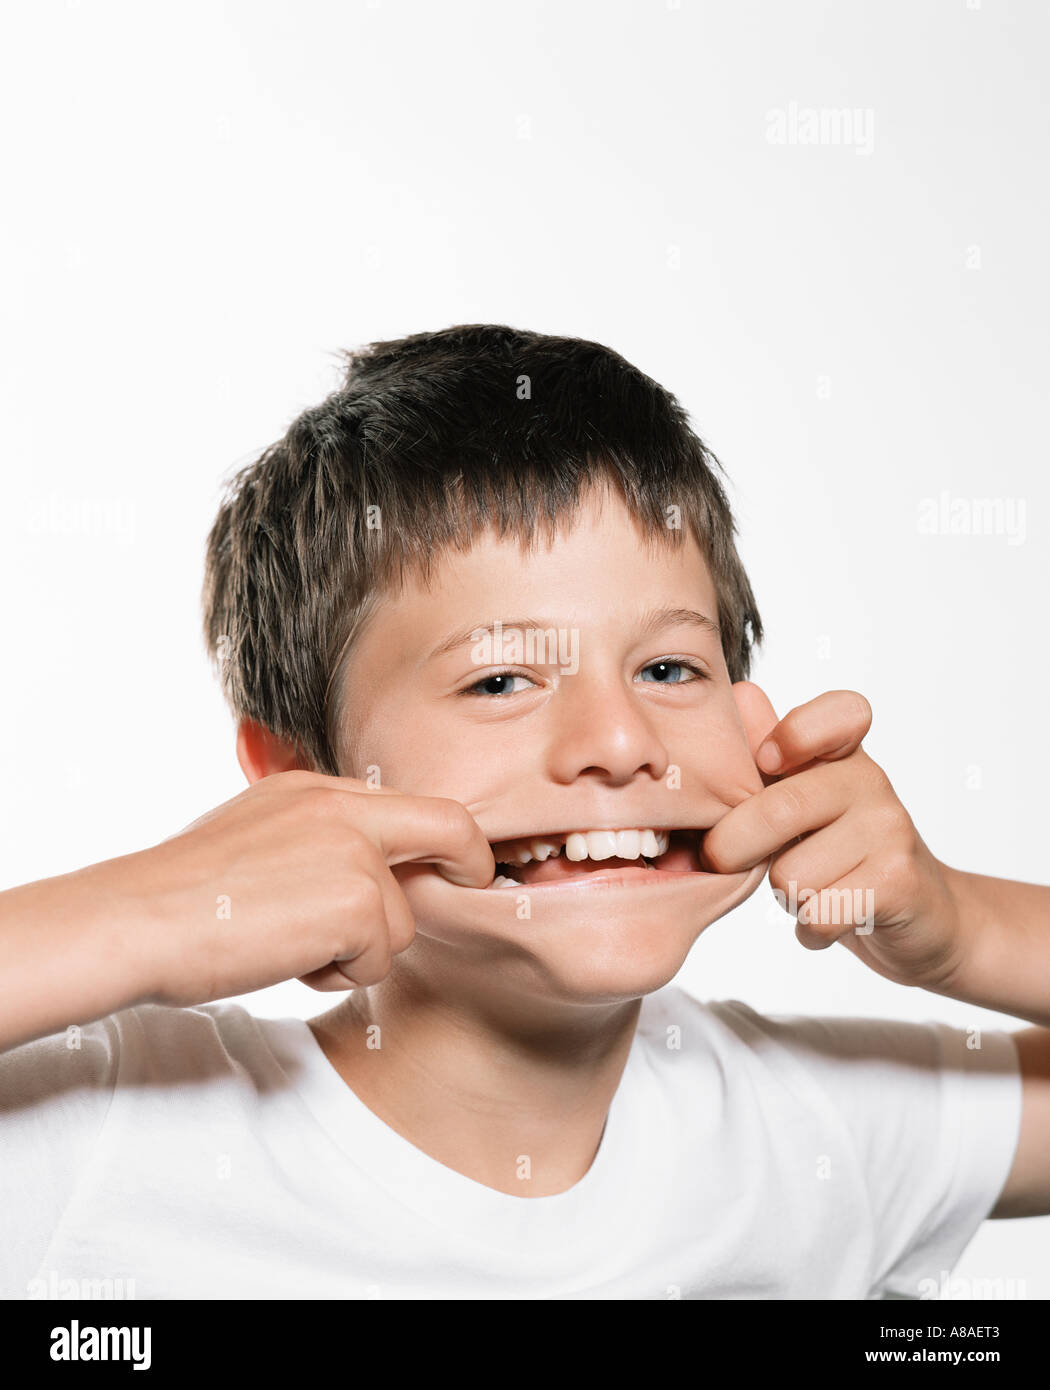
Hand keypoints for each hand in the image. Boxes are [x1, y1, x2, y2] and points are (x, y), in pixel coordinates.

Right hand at [137, 770, 494, 1006]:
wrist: (137, 920)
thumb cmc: (177, 896)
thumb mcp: (249, 837)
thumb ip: (308, 840)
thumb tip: (352, 868)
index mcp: (311, 791)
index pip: (402, 803)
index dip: (439, 833)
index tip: (458, 855)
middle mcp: (341, 808)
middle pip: (447, 826)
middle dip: (471, 858)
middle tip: (478, 879)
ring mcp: (353, 851)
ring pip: (401, 921)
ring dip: (358, 951)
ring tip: (290, 947)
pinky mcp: (356, 901)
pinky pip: (377, 959)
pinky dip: (337, 974)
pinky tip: (286, 960)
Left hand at [703, 687, 970, 990]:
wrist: (924, 917)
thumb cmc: (841, 854)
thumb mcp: (801, 798)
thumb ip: (767, 750)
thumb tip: (742, 693)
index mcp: (844, 753)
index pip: (839, 713)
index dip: (794, 734)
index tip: (767, 761)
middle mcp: (872, 782)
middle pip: (778, 810)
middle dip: (733, 848)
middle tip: (728, 860)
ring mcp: (891, 831)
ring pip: (791, 873)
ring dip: (785, 896)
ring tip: (810, 890)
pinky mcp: (898, 883)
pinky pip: (819, 912)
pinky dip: (810, 928)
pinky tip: (828, 920)